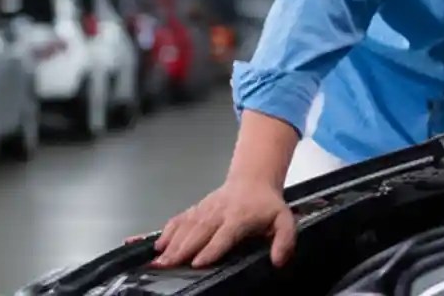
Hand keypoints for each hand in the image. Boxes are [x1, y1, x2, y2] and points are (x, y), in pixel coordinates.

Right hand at [151, 179, 296, 268]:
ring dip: (172, 243)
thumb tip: (279, 260)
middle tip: (168, 265)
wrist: (253, 179)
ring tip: (159, 259)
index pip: (224, 235)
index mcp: (240, 217)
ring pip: (186, 226)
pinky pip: (180, 218)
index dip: (211, 249)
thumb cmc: (266, 204)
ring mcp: (206, 209)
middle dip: (183, 249)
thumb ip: (284, 241)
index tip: (198, 262)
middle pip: (199, 232)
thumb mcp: (284, 221)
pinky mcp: (197, 208)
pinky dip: (167, 231)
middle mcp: (220, 212)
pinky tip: (158, 244)